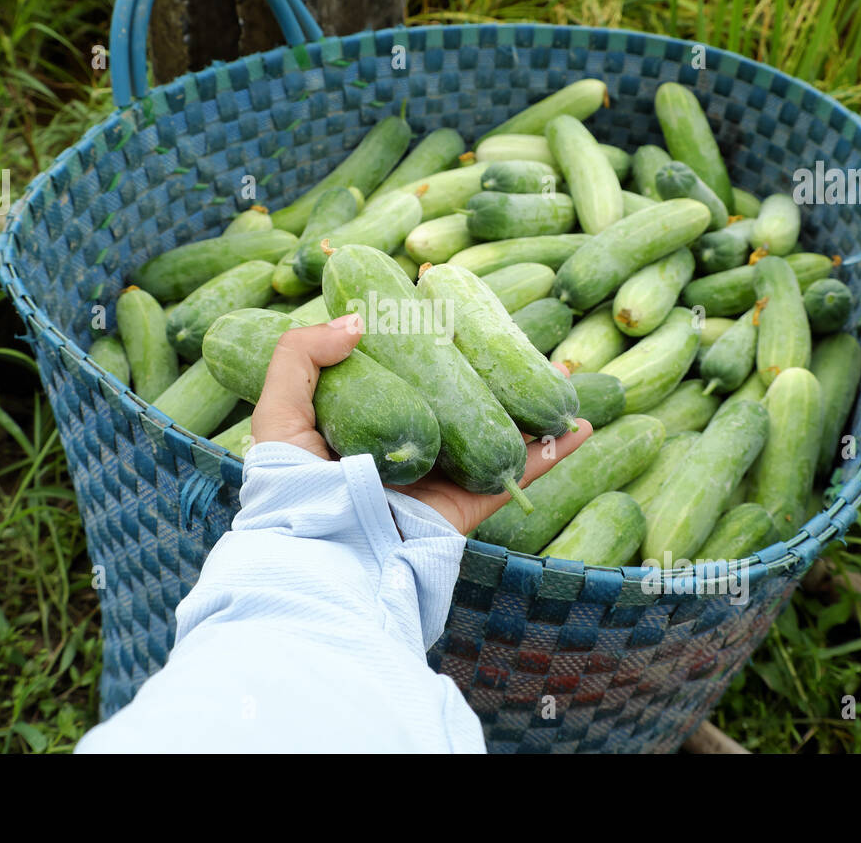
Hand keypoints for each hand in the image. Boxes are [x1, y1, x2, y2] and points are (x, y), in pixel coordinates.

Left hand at [251, 318, 593, 535]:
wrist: (322, 553)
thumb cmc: (293, 485)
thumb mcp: (280, 409)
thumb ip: (301, 355)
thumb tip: (360, 321)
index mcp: (365, 424)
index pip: (404, 375)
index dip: (426, 343)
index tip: (447, 306)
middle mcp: (407, 447)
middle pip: (458, 398)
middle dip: (488, 367)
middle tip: (509, 330)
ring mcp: (441, 476)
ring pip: (494, 430)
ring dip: (530, 402)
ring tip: (560, 372)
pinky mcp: (466, 505)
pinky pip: (517, 474)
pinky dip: (553, 452)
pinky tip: (580, 425)